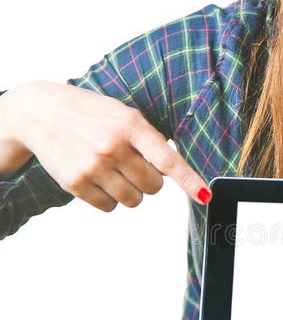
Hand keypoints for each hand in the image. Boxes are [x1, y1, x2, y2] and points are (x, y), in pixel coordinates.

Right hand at [0, 81, 211, 210]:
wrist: (41, 112)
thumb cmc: (91, 114)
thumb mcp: (122, 114)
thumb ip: (147, 139)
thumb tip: (170, 172)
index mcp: (131, 125)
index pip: (167, 160)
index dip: (189, 180)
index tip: (205, 196)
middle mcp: (113, 146)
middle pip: (153, 187)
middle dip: (149, 181)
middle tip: (132, 165)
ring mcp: (94, 166)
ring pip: (133, 201)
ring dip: (130, 192)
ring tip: (113, 170)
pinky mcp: (76, 183)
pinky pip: (109, 207)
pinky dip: (108, 198)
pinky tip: (96, 177)